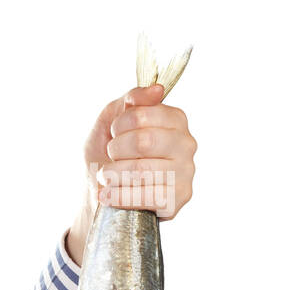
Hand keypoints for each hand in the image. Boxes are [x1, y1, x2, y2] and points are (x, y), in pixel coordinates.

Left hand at [65, 83, 198, 264]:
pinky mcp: (176, 200)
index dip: (119, 125)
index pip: (143, 115)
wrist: (102, 191)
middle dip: (115, 150)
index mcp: (175, 120)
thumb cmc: (108, 154)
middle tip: (110, 156)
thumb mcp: (111, 120)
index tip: (113, 133)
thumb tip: (156, 89)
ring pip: (142, 171)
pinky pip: (145, 197)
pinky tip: (107, 195)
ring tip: (105, 176)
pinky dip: (117, 196)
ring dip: (112, 174)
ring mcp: (185, 173)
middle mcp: (186, 145)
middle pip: (144, 141)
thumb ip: (131, 100)